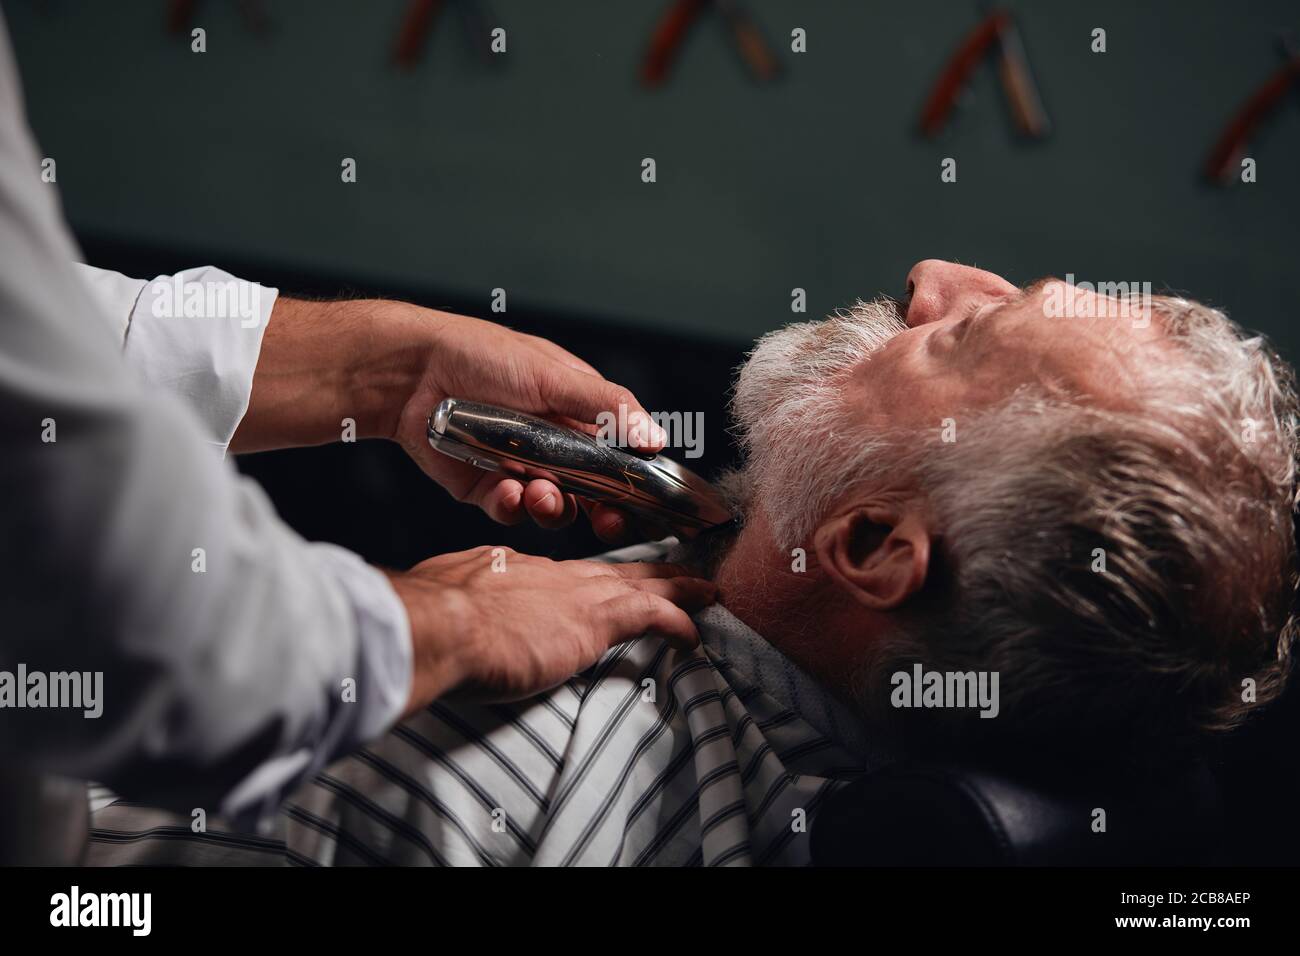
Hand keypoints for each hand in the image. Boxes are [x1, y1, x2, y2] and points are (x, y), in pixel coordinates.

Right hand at [387, 547, 716, 713]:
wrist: (442, 624)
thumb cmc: (432, 620)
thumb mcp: (449, 600)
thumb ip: (464, 607)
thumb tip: (458, 619)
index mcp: (517, 572)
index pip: (565, 574)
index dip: (588, 579)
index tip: (600, 581)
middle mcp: (554, 575)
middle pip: (612, 570)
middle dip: (645, 570)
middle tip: (678, 570)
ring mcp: (578, 593)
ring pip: (641, 584)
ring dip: (675, 588)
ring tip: (705, 591)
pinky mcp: (597, 618)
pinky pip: (653, 615)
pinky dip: (678, 622)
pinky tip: (696, 633)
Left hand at [390, 307, 664, 539]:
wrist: (412, 372)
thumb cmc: (481, 356)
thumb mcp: (555, 375)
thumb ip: (609, 408)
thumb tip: (655, 437)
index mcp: (577, 414)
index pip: (620, 456)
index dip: (633, 483)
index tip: (642, 503)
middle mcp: (553, 443)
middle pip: (593, 492)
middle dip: (602, 511)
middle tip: (606, 519)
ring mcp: (520, 466)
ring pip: (553, 506)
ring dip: (553, 506)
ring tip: (540, 491)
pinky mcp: (485, 486)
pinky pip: (509, 509)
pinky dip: (512, 505)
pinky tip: (506, 488)